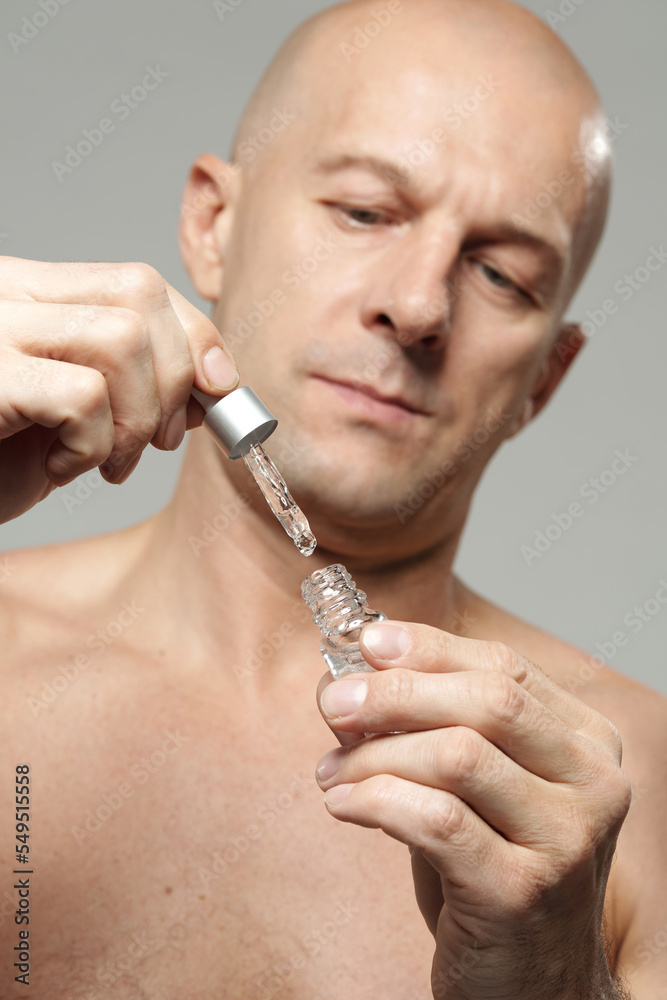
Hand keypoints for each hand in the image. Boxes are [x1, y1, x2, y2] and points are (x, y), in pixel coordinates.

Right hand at [0, 256, 237, 523]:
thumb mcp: (73, 415)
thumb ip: (131, 386)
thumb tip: (216, 383)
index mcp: (31, 294)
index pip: (139, 281)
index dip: (195, 335)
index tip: (217, 390)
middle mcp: (7, 294)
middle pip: (140, 294)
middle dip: (176, 377)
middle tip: (158, 441)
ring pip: (121, 339)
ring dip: (136, 419)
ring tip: (107, 462)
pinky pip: (82, 396)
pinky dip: (92, 445)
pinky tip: (59, 470)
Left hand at [315, 623, 631, 999]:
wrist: (535, 986)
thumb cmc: (496, 872)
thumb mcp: (479, 789)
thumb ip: (435, 729)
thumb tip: (354, 678)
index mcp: (587, 744)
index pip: (505, 667)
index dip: (429, 648)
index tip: (368, 644)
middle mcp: (593, 784)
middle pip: (488, 701)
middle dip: (396, 692)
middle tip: (335, 703)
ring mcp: (566, 839)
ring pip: (457, 755)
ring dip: (375, 754)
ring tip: (333, 772)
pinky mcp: (523, 891)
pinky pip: (435, 819)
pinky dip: (375, 799)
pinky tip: (344, 804)